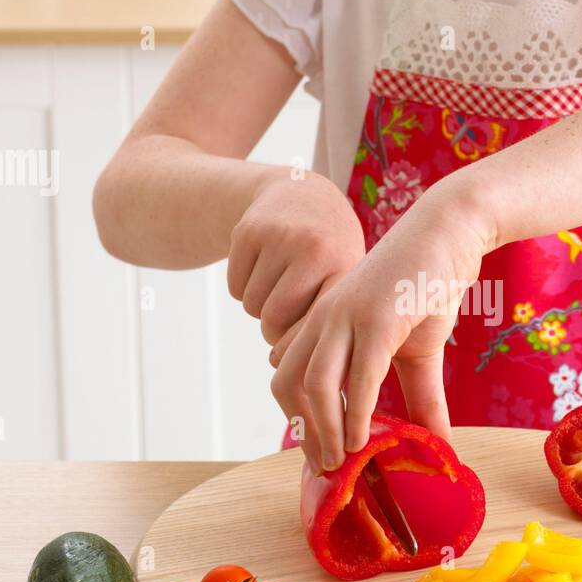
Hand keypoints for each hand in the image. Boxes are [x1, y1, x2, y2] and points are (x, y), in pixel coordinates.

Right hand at [227, 169, 365, 347]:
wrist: (300, 194)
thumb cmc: (328, 255)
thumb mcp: (344, 278)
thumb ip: (334, 323)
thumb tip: (309, 388)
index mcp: (345, 268)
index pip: (315, 329)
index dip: (300, 353)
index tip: (296, 362)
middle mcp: (315, 250)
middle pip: (275, 324)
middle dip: (275, 329)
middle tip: (287, 313)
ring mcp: (281, 237)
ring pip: (253, 308)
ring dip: (260, 307)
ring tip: (279, 285)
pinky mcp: (249, 231)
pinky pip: (235, 289)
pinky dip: (243, 288)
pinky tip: (262, 268)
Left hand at [269, 181, 495, 472]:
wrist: (449, 233)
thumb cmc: (428, 286)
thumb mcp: (419, 352)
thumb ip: (420, 398)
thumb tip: (438, 444)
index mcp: (323, 322)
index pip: (289, 376)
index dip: (298, 418)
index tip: (319, 453)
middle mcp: (323, 319)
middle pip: (286, 383)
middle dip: (302, 431)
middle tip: (326, 467)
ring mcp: (346, 317)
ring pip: (312, 383)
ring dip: (323, 430)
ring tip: (341, 461)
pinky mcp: (376, 318)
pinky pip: (357, 375)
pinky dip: (354, 413)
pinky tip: (361, 440)